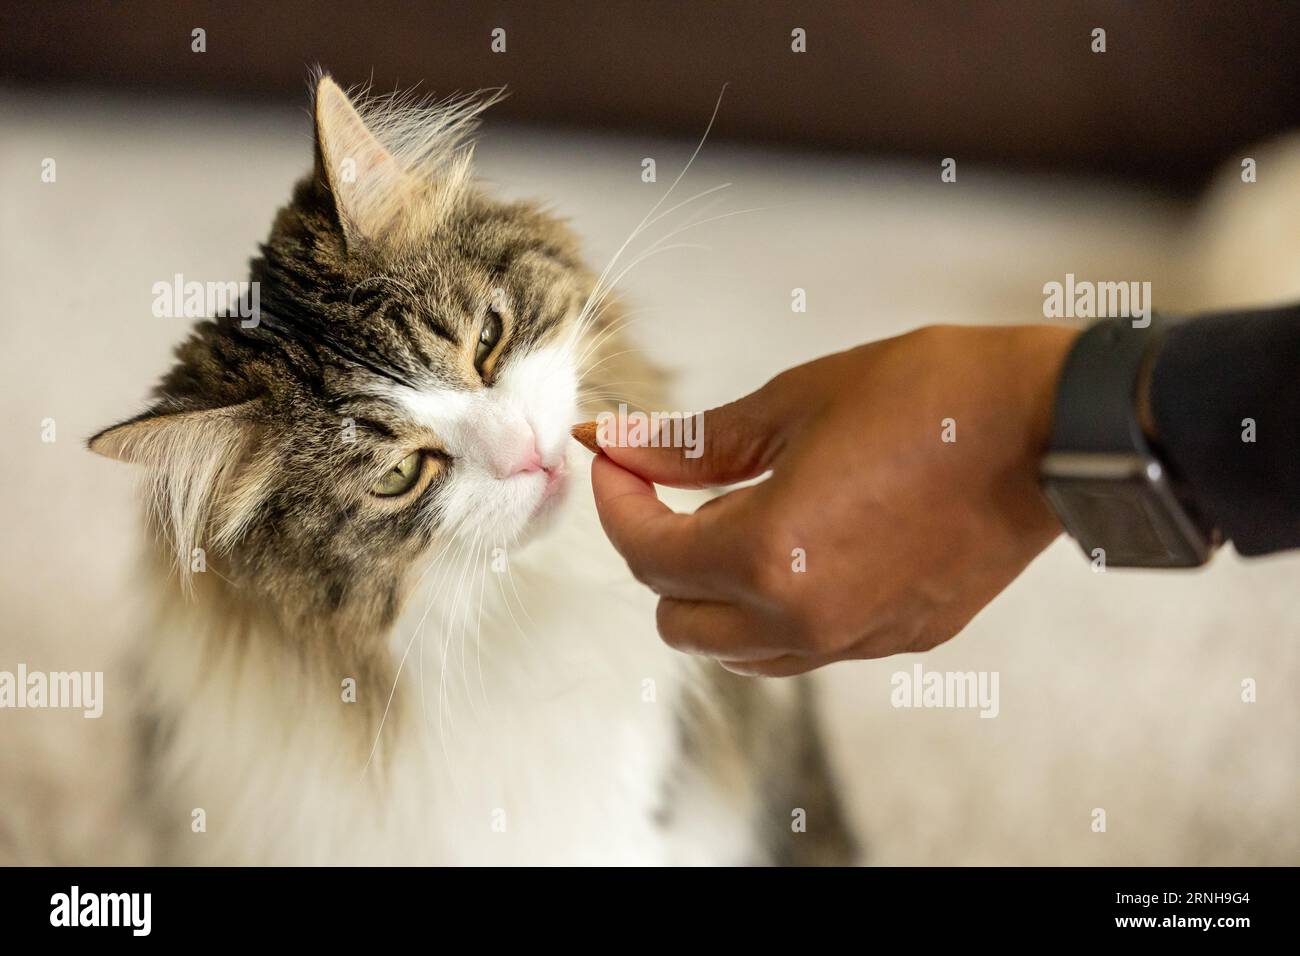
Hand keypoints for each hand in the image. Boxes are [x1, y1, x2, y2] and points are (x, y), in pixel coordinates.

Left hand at [589, 324, 1078, 675]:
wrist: (1051, 427)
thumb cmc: (931, 397)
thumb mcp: (795, 403)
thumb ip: (694, 442)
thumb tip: (617, 443)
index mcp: (769, 556)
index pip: (648, 556)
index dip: (616, 504)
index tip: (615, 462)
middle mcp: (805, 620)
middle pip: (679, 621)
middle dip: (658, 554)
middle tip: (671, 490)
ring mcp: (855, 641)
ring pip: (737, 650)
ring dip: (713, 594)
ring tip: (739, 517)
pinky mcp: (898, 641)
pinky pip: (802, 648)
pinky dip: (775, 608)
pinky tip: (802, 545)